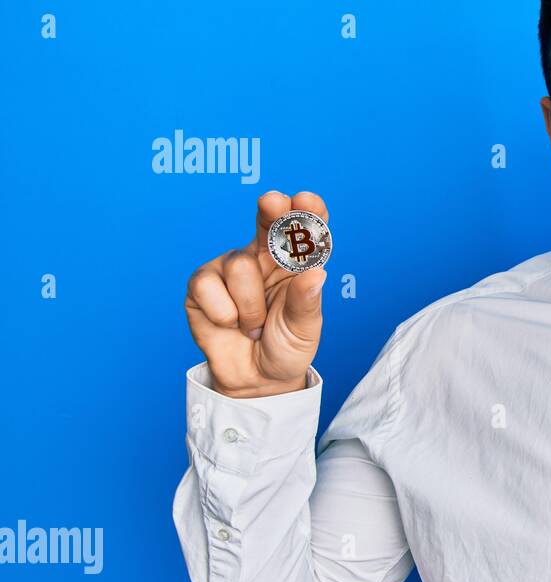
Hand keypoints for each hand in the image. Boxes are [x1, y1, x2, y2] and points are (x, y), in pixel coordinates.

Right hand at [183, 190, 328, 397]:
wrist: (256, 380)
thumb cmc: (285, 348)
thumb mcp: (304, 330)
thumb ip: (306, 302)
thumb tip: (316, 272)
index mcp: (297, 263)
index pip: (305, 231)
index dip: (306, 212)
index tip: (306, 201)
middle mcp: (264, 257)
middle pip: (268, 222)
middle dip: (271, 210)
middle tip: (274, 203)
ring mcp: (231, 268)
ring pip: (239, 265)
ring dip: (250, 306)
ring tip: (253, 326)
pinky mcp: (203, 284)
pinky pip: (209, 286)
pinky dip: (224, 313)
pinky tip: (230, 325)